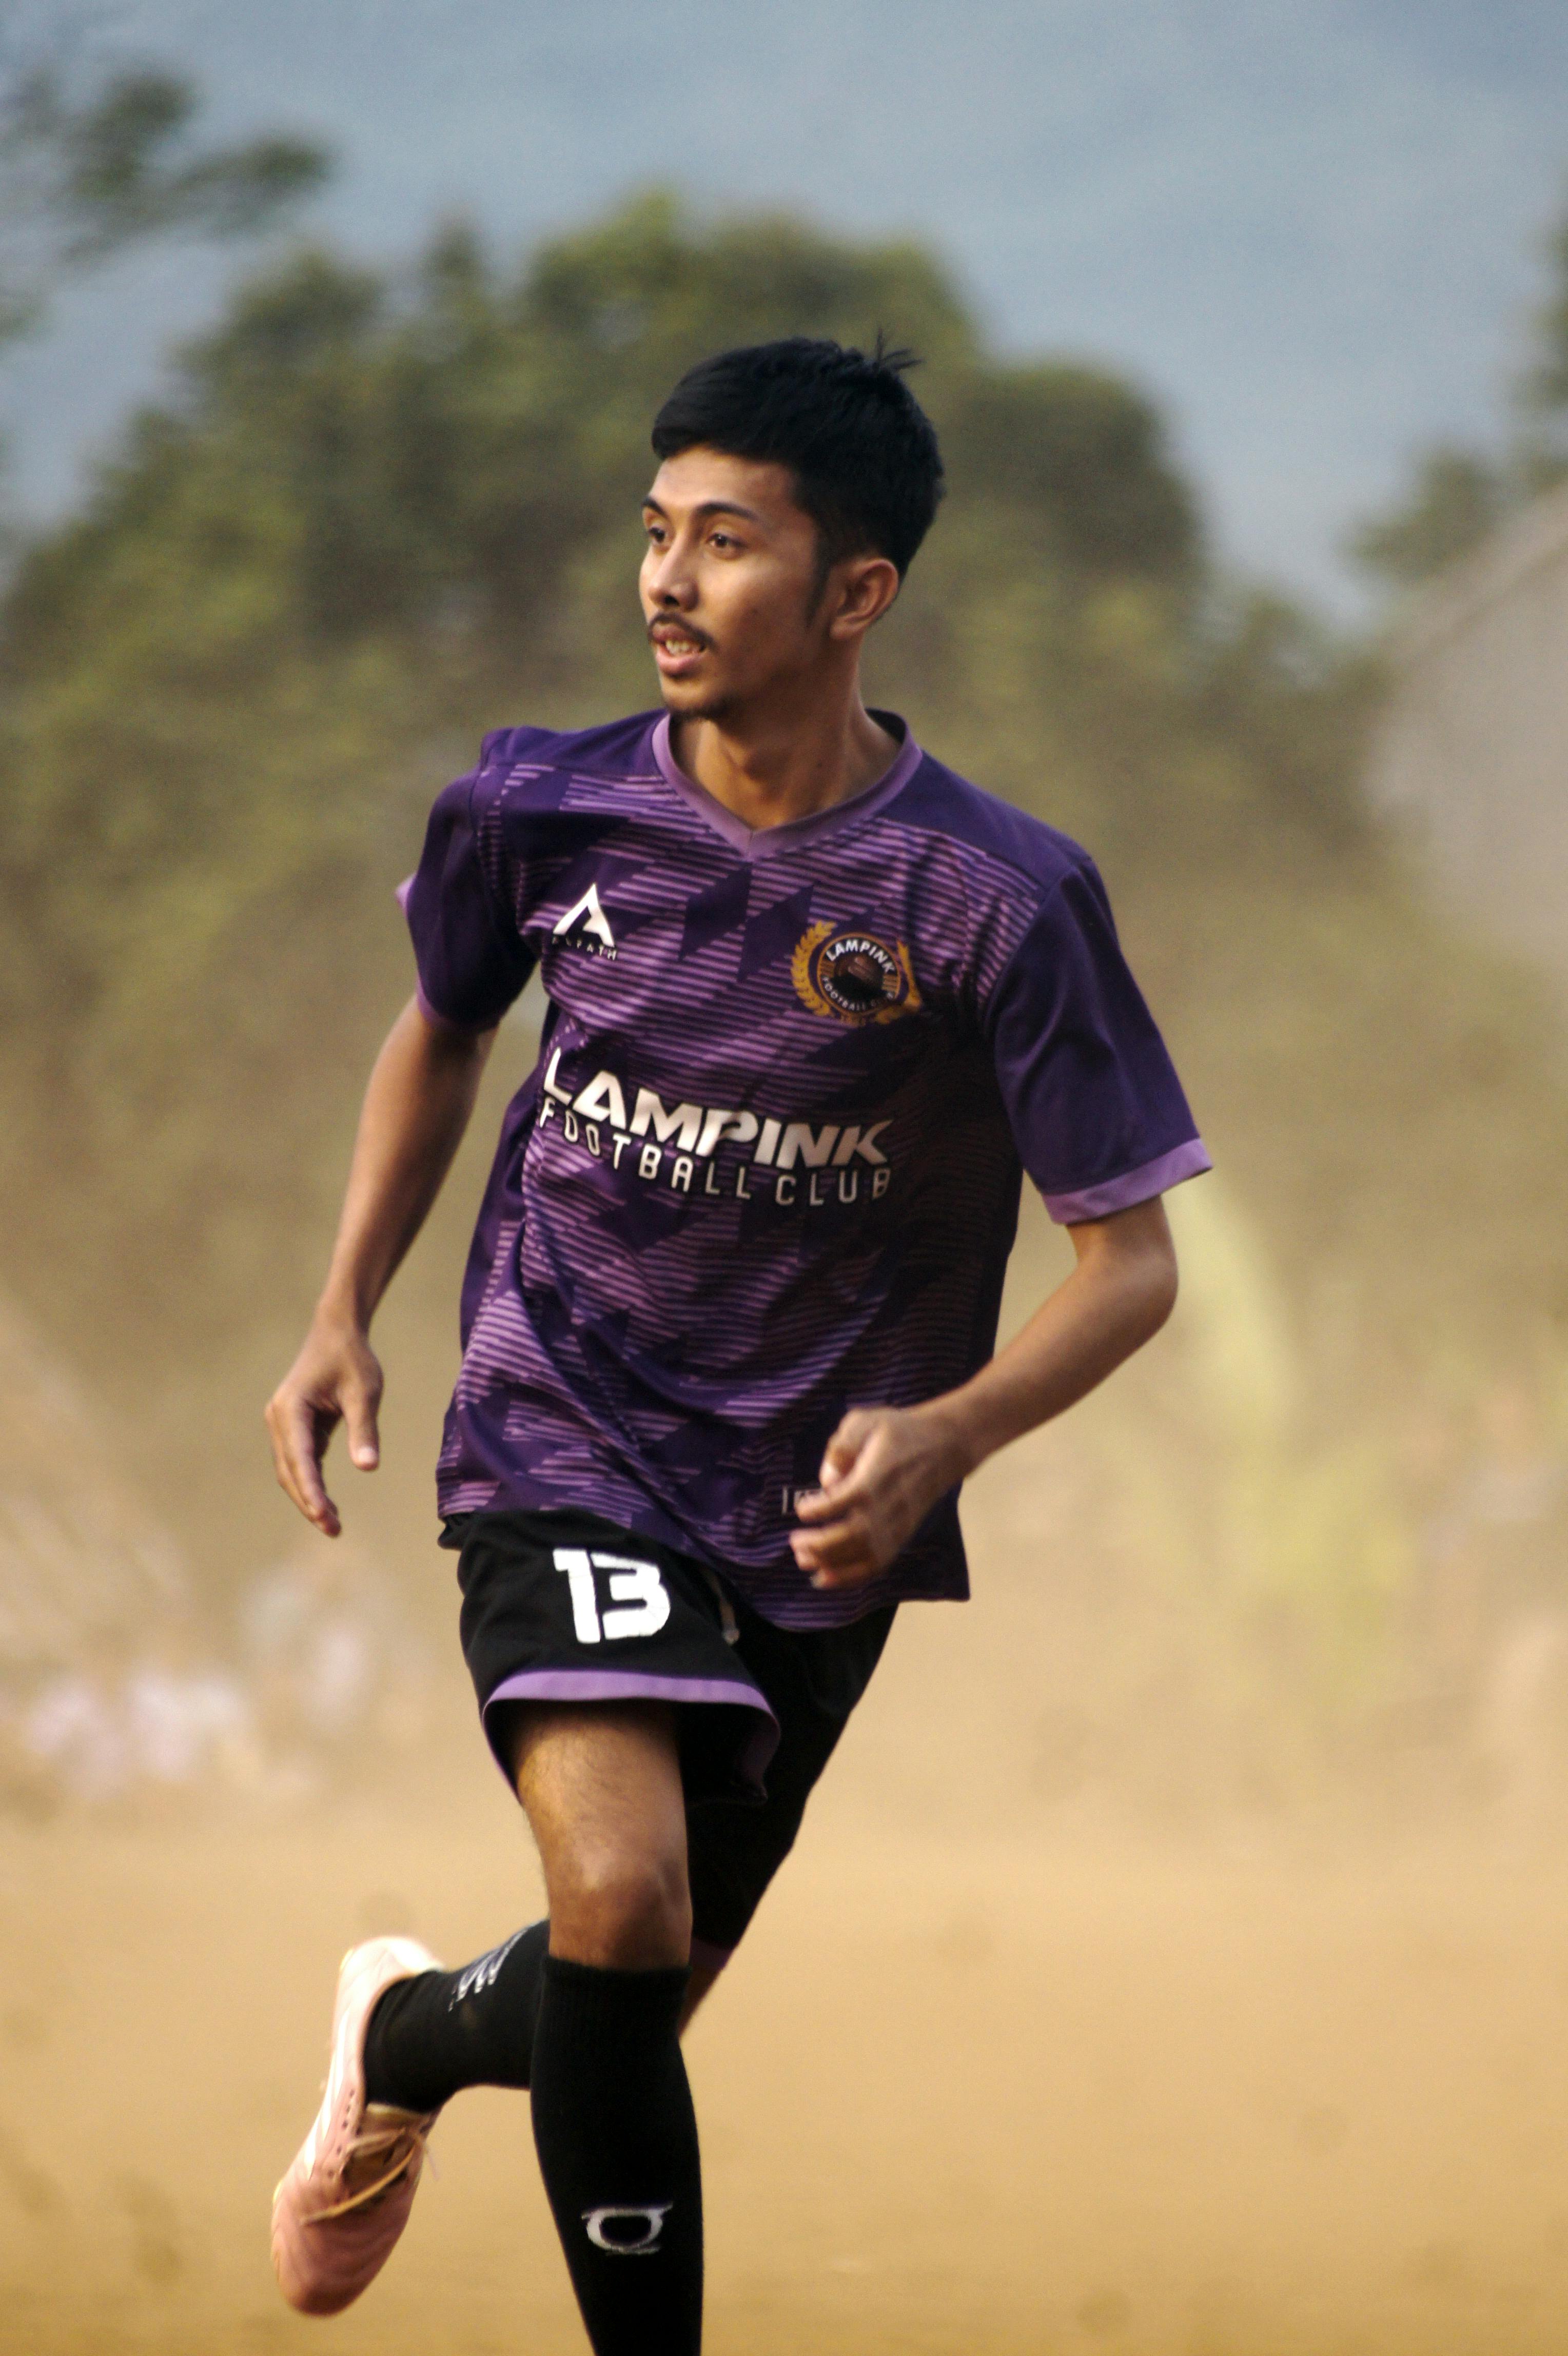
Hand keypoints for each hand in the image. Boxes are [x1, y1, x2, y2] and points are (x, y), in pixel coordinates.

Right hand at [264, 1313, 383, 1537]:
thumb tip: (368, 1467)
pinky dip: (311, 1481)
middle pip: (290, 1471)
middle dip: (309, 1502)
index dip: (311, 1491)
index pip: (300, 1459)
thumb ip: (364, 1429)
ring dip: (308, 1496)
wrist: (337, 1332)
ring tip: (332, 1523)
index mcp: (291, 1409)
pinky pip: (299, 1460)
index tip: (324, 1517)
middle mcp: (279, 1419)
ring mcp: (283, 1423)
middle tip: (334, 1530)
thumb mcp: (364, 1393)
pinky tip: (327, 1501)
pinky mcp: (293, 1426)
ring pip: (291, 1470)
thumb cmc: (352, 1359)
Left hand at [789, 1405, 970, 1589]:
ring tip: (804, 1561)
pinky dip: (852, 1577)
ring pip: (866, 1556)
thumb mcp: (866, 1421)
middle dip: (822, 1545)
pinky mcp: (902, 1535)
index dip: (821, 1509)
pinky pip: (878, 1564)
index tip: (801, 1509)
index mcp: (878, 1476)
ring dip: (833, 1565)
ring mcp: (898, 1524)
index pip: (847, 1499)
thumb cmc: (899, 1431)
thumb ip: (841, 1446)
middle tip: (796, 1543)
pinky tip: (826, 1578)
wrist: (944, 1446)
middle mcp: (889, 1506)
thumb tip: (827, 1481)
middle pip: (855, 1535)